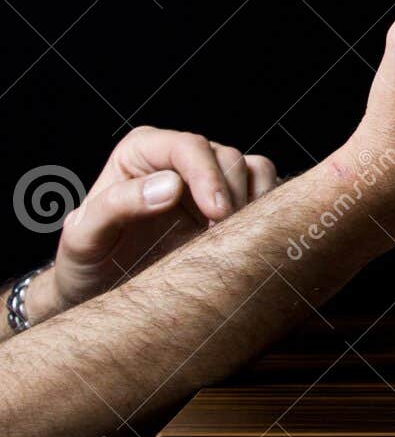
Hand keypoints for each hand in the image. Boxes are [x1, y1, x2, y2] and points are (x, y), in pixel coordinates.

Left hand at [34, 127, 277, 320]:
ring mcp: (209, 179)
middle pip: (227, 157)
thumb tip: (171, 185)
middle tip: (223, 236)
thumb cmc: (88, 262)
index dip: (208, 176)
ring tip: (235, 237)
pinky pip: (266, 190)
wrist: (104, 290)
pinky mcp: (231, 202)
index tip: (216, 214)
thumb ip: (116, 205)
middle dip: (232, 195)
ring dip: (255, 201)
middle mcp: (179, 159)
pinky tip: (248, 238)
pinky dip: (267, 210)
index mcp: (142, 152)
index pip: (189, 147)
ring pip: (254, 168)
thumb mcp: (85, 238)